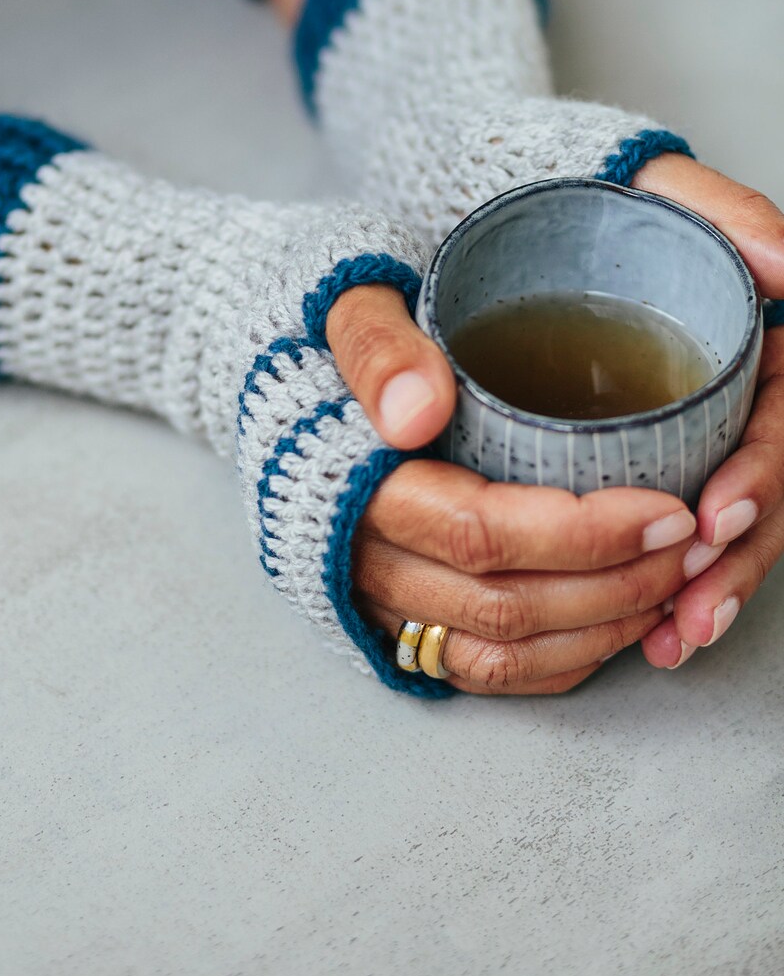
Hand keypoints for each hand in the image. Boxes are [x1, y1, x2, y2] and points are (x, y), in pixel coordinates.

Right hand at [326, 285, 696, 694]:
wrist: (283, 375)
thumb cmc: (332, 334)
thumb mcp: (350, 304)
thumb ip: (377, 344)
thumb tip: (416, 410)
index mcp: (354, 482)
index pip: (480, 534)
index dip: (583, 535)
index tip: (666, 508)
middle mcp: (362, 557)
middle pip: (504, 606)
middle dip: (616, 585)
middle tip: (693, 544)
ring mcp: (378, 598)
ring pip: (500, 652)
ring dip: (600, 631)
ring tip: (674, 583)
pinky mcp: (393, 620)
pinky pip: (483, 672)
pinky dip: (562, 661)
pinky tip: (617, 622)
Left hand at [630, 157, 783, 668]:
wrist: (497, 188)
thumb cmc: (579, 177)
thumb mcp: (652, 176)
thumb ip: (723, 209)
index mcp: (748, 325)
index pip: (781, 414)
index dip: (763, 473)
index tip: (711, 515)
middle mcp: (728, 379)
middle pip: (761, 484)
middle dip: (733, 559)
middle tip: (688, 611)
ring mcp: (691, 417)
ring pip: (723, 520)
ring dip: (707, 586)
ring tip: (671, 639)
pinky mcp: (648, 447)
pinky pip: (673, 525)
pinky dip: (664, 580)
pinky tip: (651, 629)